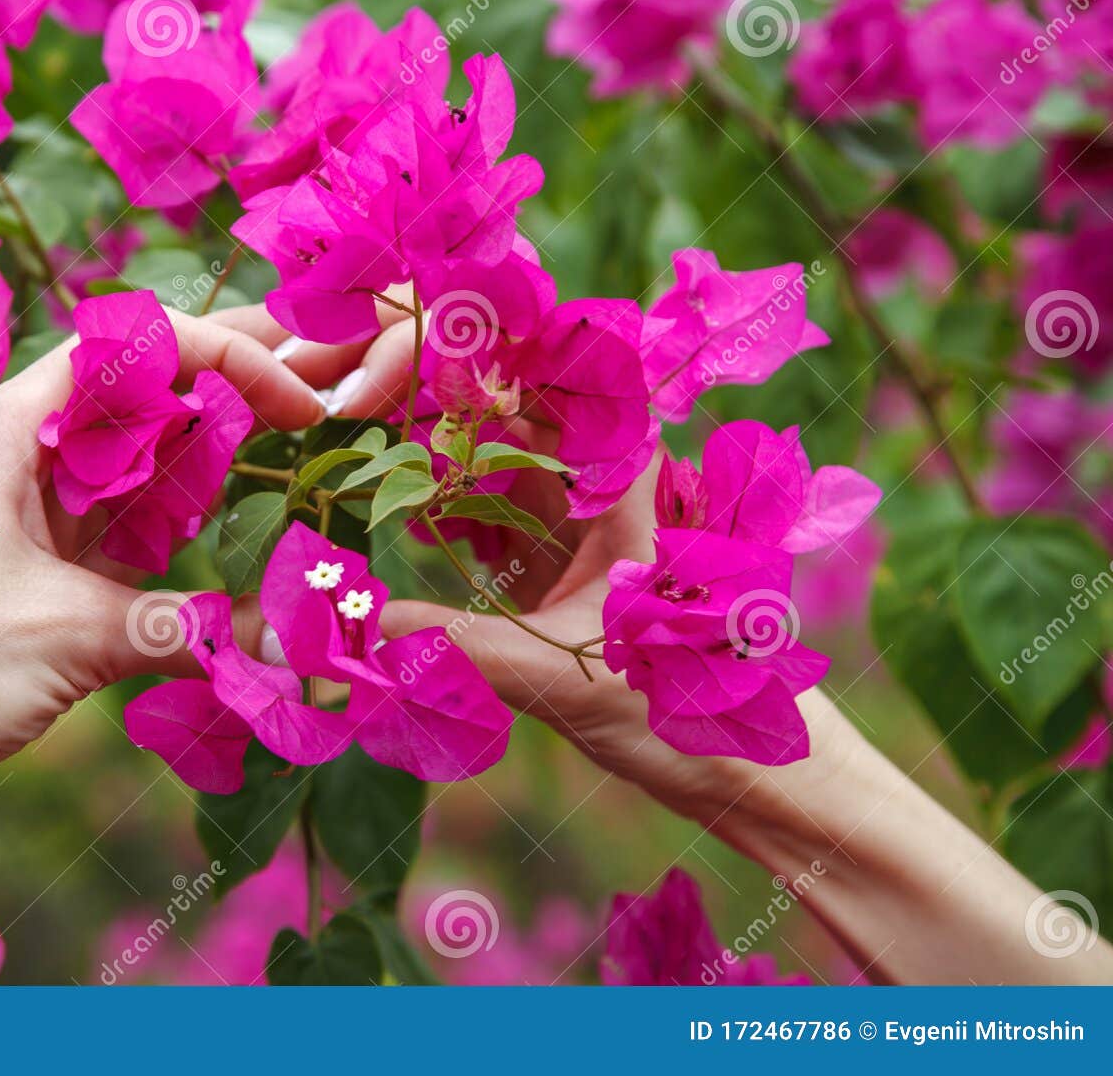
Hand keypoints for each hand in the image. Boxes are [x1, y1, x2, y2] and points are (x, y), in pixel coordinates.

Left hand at [0, 306, 324, 828]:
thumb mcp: (67, 635)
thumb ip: (185, 628)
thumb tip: (281, 643)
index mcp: (4, 430)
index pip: (132, 349)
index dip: (226, 357)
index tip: (296, 402)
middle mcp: (15, 457)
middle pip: (138, 396)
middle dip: (228, 388)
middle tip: (317, 381)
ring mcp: (23, 516)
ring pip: (131, 462)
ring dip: (204, 455)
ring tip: (286, 440)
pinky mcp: (30, 574)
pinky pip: (116, 528)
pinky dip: (171, 522)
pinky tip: (220, 520)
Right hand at [314, 322, 1112, 983]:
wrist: (763, 782)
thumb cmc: (691, 714)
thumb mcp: (563, 676)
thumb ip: (454, 647)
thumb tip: (352, 627)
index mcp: (630, 496)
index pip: (572, 392)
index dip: (510, 353)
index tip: (437, 333)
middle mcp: (612, 508)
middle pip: (527, 433)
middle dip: (455, 414)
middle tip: (375, 402)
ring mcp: (594, 551)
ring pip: (514, 485)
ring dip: (453, 472)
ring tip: (379, 454)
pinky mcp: (578, 595)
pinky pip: (511, 539)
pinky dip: (464, 529)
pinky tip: (414, 528)